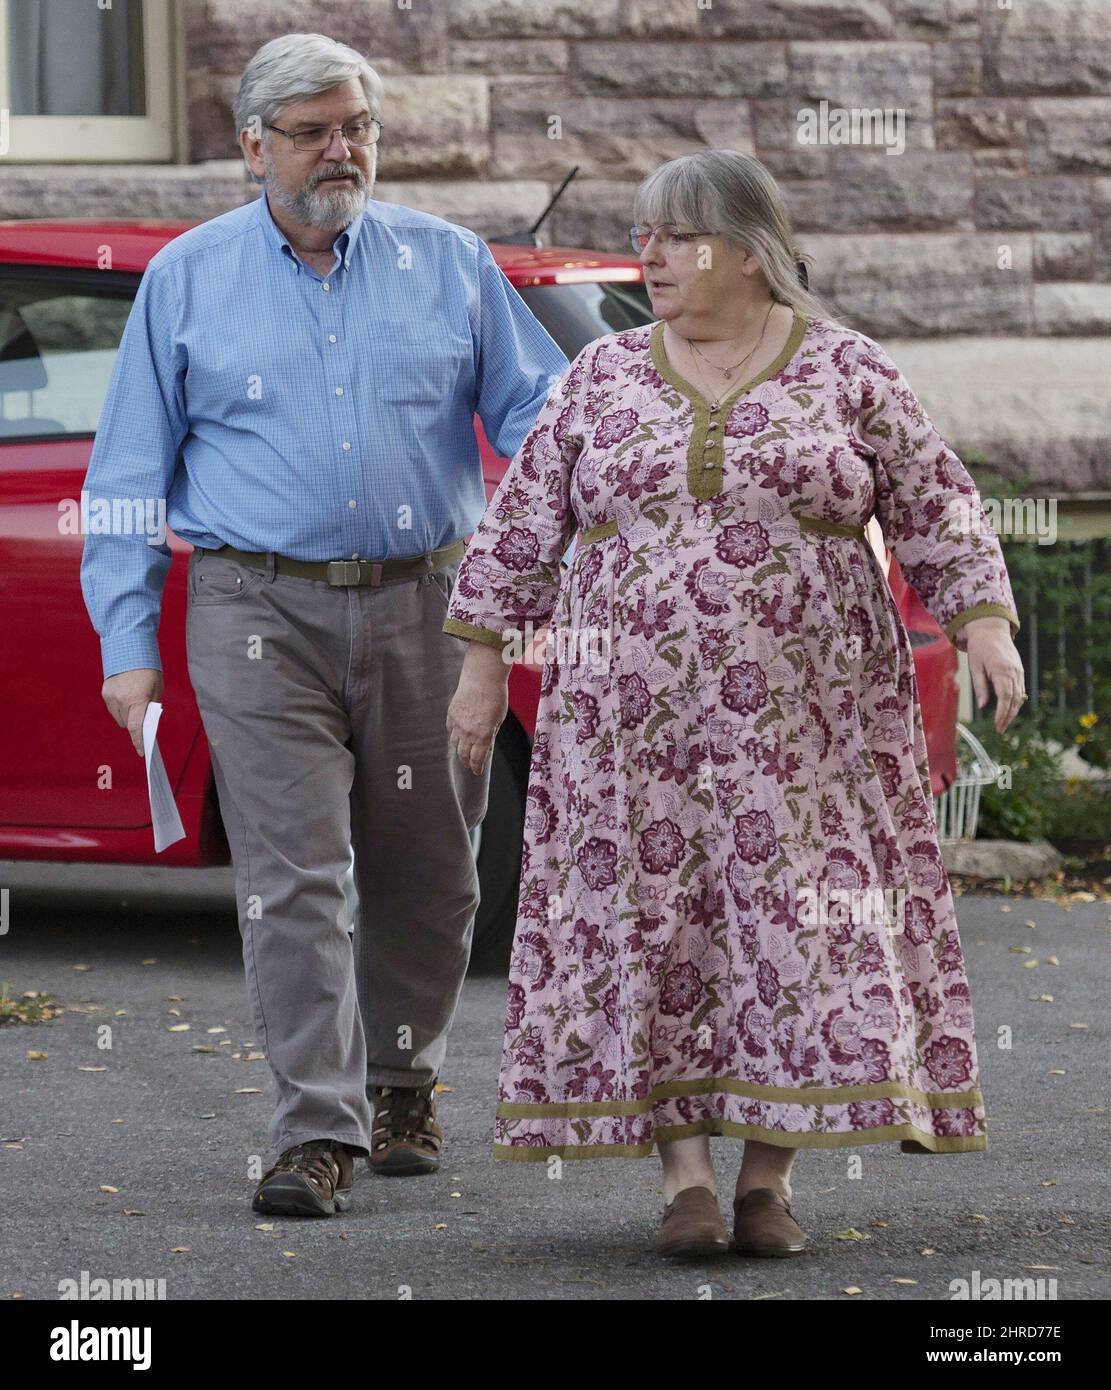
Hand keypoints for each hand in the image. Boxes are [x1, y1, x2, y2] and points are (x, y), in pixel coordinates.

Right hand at [102, 668, 163, 755]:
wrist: (129, 648)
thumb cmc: (148, 670)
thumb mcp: (157, 688)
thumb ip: (151, 707)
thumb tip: (147, 724)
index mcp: (137, 699)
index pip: (136, 727)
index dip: (139, 741)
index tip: (142, 751)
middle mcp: (121, 700)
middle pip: (128, 724)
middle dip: (136, 723)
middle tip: (143, 716)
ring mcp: (111, 696)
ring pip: (119, 718)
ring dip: (127, 716)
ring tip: (135, 702)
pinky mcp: (105, 693)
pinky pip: (113, 709)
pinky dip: (120, 708)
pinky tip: (126, 697)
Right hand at [447, 645, 508, 774]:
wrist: (482, 678)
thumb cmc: (496, 697)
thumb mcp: (499, 719)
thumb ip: (491, 734)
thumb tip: (486, 744)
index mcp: (483, 736)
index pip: (477, 759)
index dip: (476, 768)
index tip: (477, 772)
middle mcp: (468, 733)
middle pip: (463, 754)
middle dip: (467, 761)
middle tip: (469, 764)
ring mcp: (457, 724)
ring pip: (454, 743)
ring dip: (459, 749)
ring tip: (462, 752)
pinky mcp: (451, 714)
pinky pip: (450, 730)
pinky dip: (454, 735)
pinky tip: (457, 736)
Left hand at [962, 617, 1024, 733]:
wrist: (991, 630)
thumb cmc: (979, 648)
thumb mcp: (975, 667)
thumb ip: (980, 687)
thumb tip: (983, 706)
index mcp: (1002, 670)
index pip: (1005, 697)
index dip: (1002, 713)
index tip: (997, 725)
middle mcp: (1014, 672)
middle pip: (1014, 699)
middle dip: (1008, 716)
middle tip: (1000, 730)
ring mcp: (1019, 671)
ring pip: (1019, 696)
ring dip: (1013, 711)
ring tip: (1003, 723)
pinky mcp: (1020, 671)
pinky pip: (1020, 689)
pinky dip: (1016, 701)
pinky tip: (1010, 710)